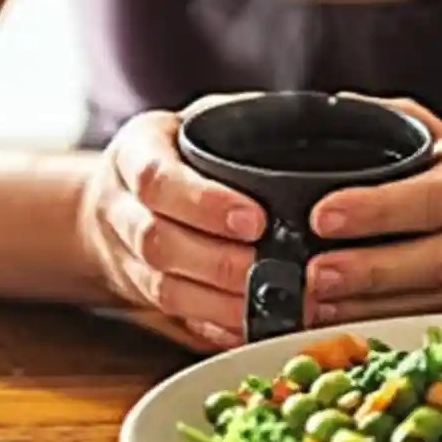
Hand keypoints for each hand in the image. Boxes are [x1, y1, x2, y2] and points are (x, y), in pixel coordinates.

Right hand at [78, 94, 266, 350]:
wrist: (115, 199)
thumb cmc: (177, 151)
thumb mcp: (199, 120)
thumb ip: (243, 118)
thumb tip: (326, 114)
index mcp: (134, 155)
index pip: (157, 180)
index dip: (204, 203)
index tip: (255, 219)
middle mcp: (122, 209)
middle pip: (157, 242)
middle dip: (218, 261)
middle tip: (275, 268)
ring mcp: (127, 258)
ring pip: (165, 290)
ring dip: (221, 303)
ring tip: (274, 302)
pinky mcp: (144, 296)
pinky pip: (178, 320)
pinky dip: (219, 327)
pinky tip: (260, 327)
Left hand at [305, 95, 441, 324]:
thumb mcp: (424, 132)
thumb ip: (381, 119)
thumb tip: (325, 109)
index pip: (430, 196)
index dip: (377, 210)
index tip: (322, 216)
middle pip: (436, 258)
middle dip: (371, 271)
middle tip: (314, 274)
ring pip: (433, 300)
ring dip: (369, 307)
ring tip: (316, 304)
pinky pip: (427, 323)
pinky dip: (379, 325)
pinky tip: (338, 321)